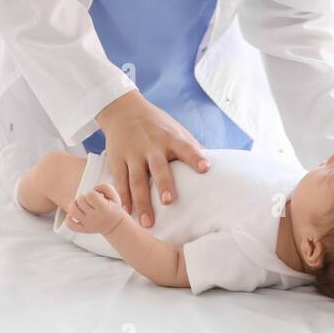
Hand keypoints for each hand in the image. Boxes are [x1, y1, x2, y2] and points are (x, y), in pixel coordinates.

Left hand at [64, 183, 125, 235]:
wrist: (115, 226)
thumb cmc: (113, 208)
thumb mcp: (114, 195)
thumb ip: (104, 186)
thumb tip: (92, 188)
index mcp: (104, 208)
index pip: (90, 195)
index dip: (91, 192)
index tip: (96, 196)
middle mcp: (95, 217)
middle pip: (80, 201)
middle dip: (83, 197)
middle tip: (88, 200)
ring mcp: (88, 224)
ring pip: (73, 211)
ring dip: (74, 204)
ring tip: (80, 205)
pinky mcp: (83, 229)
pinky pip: (70, 225)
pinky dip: (68, 218)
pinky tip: (74, 215)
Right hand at [95, 90, 208, 228]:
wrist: (123, 110)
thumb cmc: (157, 126)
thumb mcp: (175, 130)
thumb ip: (191, 147)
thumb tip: (217, 165)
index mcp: (171, 138)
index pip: (186, 148)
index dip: (196, 157)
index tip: (205, 168)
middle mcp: (152, 146)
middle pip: (158, 167)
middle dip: (164, 183)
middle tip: (169, 201)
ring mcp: (133, 153)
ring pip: (136, 179)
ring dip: (141, 201)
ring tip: (147, 222)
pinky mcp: (117, 159)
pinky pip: (120, 180)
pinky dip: (122, 197)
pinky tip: (128, 212)